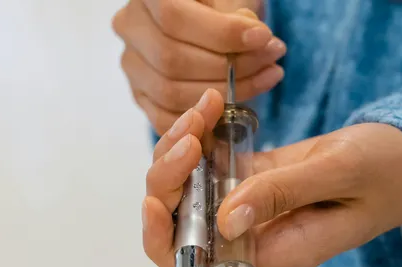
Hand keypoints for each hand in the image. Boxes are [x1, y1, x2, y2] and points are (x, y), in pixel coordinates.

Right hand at [113, 0, 285, 134]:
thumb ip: (236, 15)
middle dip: (230, 68)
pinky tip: (240, 106)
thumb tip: (256, 41)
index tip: (263, 38)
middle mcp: (130, 28)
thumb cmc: (219, 5)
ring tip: (266, 77)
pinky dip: (206, 120)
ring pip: (171, 94)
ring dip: (226, 94)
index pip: (174, 19)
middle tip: (271, 60)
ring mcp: (133, 66)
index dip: (221, 33)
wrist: (206, 20)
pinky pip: (167, 120)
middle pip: (172, 60)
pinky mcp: (142, 97)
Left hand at [142, 89, 401, 266]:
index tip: (160, 199)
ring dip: (181, 154)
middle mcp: (256, 235)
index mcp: (278, 251)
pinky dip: (199, 137)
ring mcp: (253, 206)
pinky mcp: (255, 178)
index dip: (169, 243)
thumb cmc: (386, 172)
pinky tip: (211, 106)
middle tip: (190, 137)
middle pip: (185, 229)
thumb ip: (283, 194)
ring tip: (202, 112)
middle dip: (169, 184)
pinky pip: (210, 166)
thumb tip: (224, 218)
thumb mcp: (339, 176)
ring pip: (191, 194)